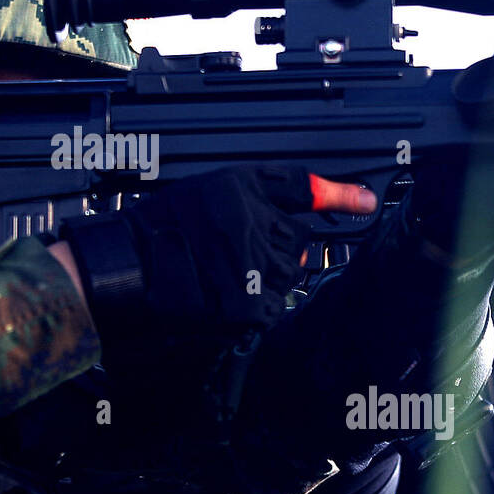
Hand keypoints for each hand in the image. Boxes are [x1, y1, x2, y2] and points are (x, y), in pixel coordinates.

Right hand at [60, 166, 376, 335]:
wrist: (126, 266)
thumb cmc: (166, 224)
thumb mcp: (221, 186)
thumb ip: (283, 189)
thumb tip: (353, 200)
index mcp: (247, 195)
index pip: (305, 196)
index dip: (340, 196)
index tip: (368, 202)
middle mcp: (254, 231)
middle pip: (297, 246)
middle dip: (276, 250)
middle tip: (233, 251)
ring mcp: (250, 271)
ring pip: (285, 278)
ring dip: (264, 280)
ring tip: (221, 272)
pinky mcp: (243, 307)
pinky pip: (268, 307)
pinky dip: (252, 306)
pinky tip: (222, 295)